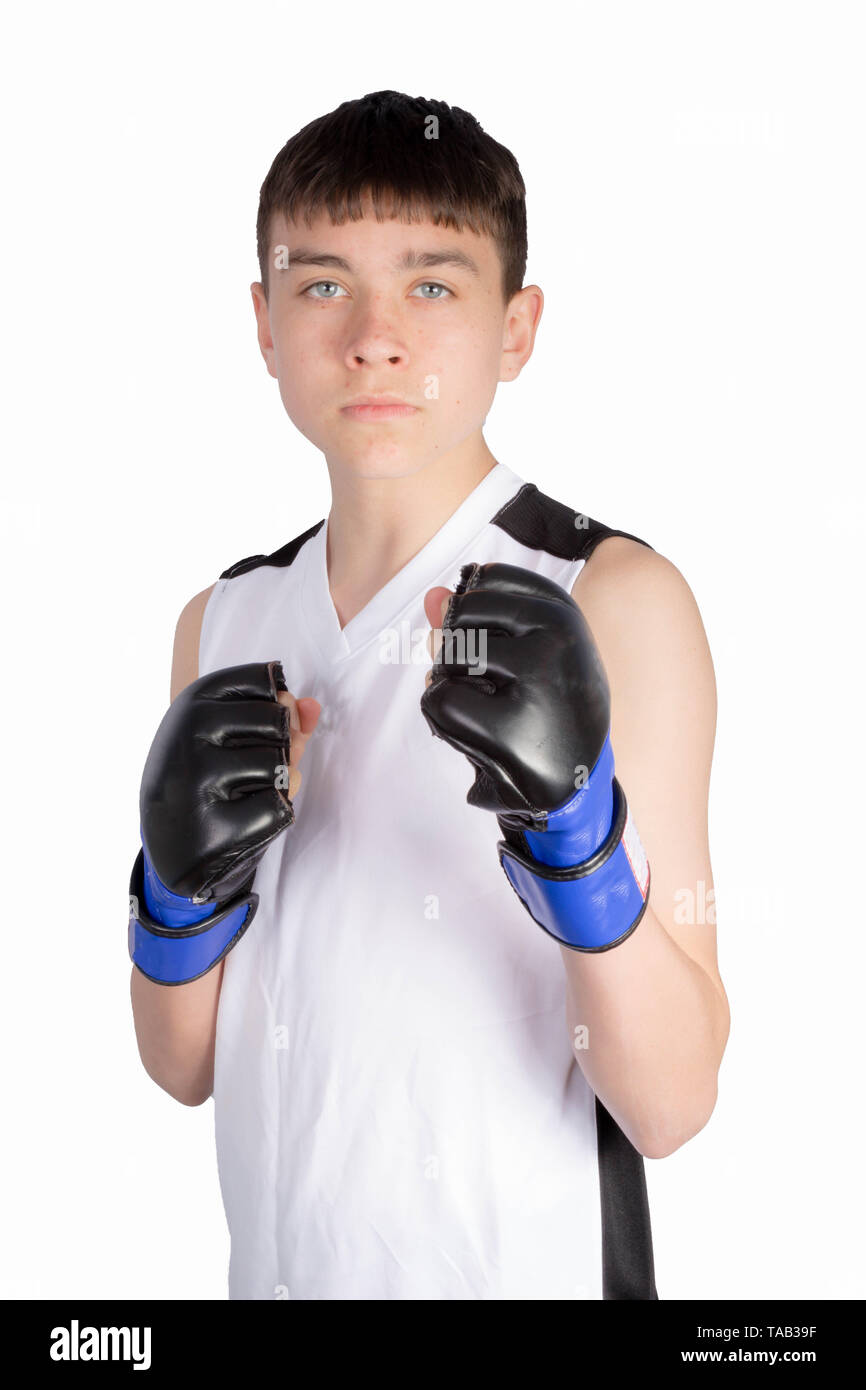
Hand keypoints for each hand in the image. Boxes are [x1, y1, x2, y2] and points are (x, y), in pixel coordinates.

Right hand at [140, 662, 319, 903]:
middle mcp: (188, 730)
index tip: (250, 730)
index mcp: (194, 700)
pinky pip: (277, 807)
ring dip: (274, 784)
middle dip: (279, 748)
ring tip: (241, 794)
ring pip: (278, 765)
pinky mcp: (211, 824)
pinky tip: (241, 821)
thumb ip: (282, 717)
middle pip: (277, 720)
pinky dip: (271, 816)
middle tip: (248, 770)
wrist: (173, 843)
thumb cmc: (213, 777)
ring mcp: (195, 777)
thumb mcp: (239, 736)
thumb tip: (312, 707)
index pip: (264, 680)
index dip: (274, 708)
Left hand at [421, 562, 609, 827]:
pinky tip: (479, 741)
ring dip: (449, 688)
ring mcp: (540, 679)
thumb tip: (432, 597)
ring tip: (487, 715)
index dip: (473, 616)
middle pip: (462, 615)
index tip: (498, 650)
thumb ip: (474, 622)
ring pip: (448, 657)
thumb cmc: (544, 708)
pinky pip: (439, 702)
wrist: (577, 783)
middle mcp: (558, 635)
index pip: (488, 579)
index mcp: (563, 612)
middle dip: (456, 652)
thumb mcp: (521, 654)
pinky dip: (444, 724)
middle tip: (491, 691)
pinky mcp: (514, 728)